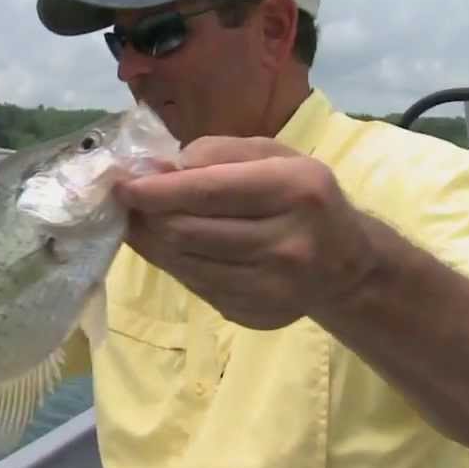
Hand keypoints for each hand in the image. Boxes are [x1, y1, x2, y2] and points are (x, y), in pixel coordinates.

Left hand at [115, 136, 377, 329]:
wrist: (346, 263)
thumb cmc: (301, 196)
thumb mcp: (272, 155)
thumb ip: (215, 152)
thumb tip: (155, 168)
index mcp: (295, 189)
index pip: (208, 191)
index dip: (156, 190)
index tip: (121, 185)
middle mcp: (290, 242)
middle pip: (189, 232)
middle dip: (148, 217)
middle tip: (128, 204)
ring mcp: (275, 287)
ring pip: (186, 264)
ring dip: (154, 244)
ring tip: (143, 224)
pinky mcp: (258, 315)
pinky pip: (198, 287)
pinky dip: (176, 266)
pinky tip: (175, 249)